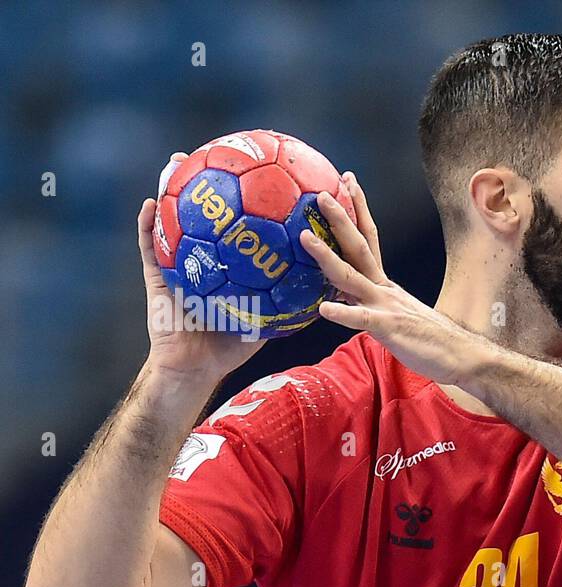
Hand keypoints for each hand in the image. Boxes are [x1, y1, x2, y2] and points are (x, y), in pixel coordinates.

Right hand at [139, 152, 266, 381]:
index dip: (250, 202)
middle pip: (208, 214)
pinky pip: (149, 248)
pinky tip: (149, 204)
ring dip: (173, 190)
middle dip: (213, 183)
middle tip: (221, 151)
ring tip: (177, 161)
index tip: (264, 174)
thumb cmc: (229, 347)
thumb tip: (324, 285)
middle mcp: (203, 259)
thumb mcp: (264, 318)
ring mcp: (178, 264)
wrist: (195, 370)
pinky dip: (147, 226)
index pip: (240, 228)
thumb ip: (287, 300)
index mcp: (229, 266)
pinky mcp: (156, 276)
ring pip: (175, 220)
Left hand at [299, 174, 483, 385]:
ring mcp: (386, 307)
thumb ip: (373, 303)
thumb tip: (346, 298)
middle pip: (359, 247)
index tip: (347, 184)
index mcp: (385, 284)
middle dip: (339, 219)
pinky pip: (362, 320)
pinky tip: (324, 309)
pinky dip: (343, 313)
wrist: (461, 355)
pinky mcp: (388, 329)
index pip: (369, 239)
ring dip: (327, 256)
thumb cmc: (430, 339)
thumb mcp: (397, 314)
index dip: (357, 211)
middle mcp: (384, 289)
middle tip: (323, 195)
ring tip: (305, 238)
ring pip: (352, 277)